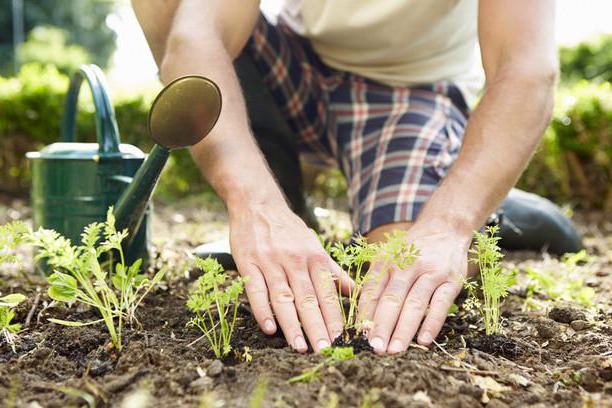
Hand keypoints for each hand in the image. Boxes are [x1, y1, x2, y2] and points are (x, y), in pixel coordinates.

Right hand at [229, 201, 351, 352]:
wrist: (258, 205)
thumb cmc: (290, 231)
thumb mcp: (316, 247)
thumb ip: (334, 272)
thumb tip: (357, 294)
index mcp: (315, 258)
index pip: (328, 294)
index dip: (335, 318)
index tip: (342, 341)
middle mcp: (295, 261)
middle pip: (308, 299)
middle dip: (317, 326)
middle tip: (325, 350)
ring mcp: (271, 262)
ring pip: (284, 297)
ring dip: (292, 324)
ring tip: (300, 347)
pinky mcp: (249, 263)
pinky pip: (256, 289)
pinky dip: (262, 309)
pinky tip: (269, 328)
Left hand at [358, 223, 471, 353]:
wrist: (445, 227)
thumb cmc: (411, 250)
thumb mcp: (389, 257)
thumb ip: (377, 283)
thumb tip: (363, 318)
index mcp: (386, 261)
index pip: (372, 291)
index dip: (365, 314)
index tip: (360, 336)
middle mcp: (407, 265)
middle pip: (392, 299)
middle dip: (382, 326)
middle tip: (375, 348)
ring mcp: (431, 272)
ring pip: (414, 304)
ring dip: (404, 329)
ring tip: (394, 350)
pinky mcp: (451, 280)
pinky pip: (441, 304)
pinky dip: (432, 323)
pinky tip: (423, 340)